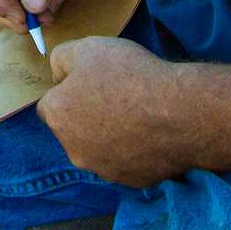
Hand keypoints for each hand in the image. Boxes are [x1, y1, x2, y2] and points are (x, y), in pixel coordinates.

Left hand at [39, 36, 186, 185]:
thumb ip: (61, 59)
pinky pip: (125, 163)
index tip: (93, 83)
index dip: (70, 91)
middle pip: (73, 130)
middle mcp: (73, 150)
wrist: (180, 113)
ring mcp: (102, 170)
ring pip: (98, 149)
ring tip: (136, 116)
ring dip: (109, 136)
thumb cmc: (131, 75)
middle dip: (87, 116)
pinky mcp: (129, 182)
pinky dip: (132, 151)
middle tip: (116, 98)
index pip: (50, 105)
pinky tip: (150, 134)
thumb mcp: (89, 47)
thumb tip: (58, 76)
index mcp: (58, 117)